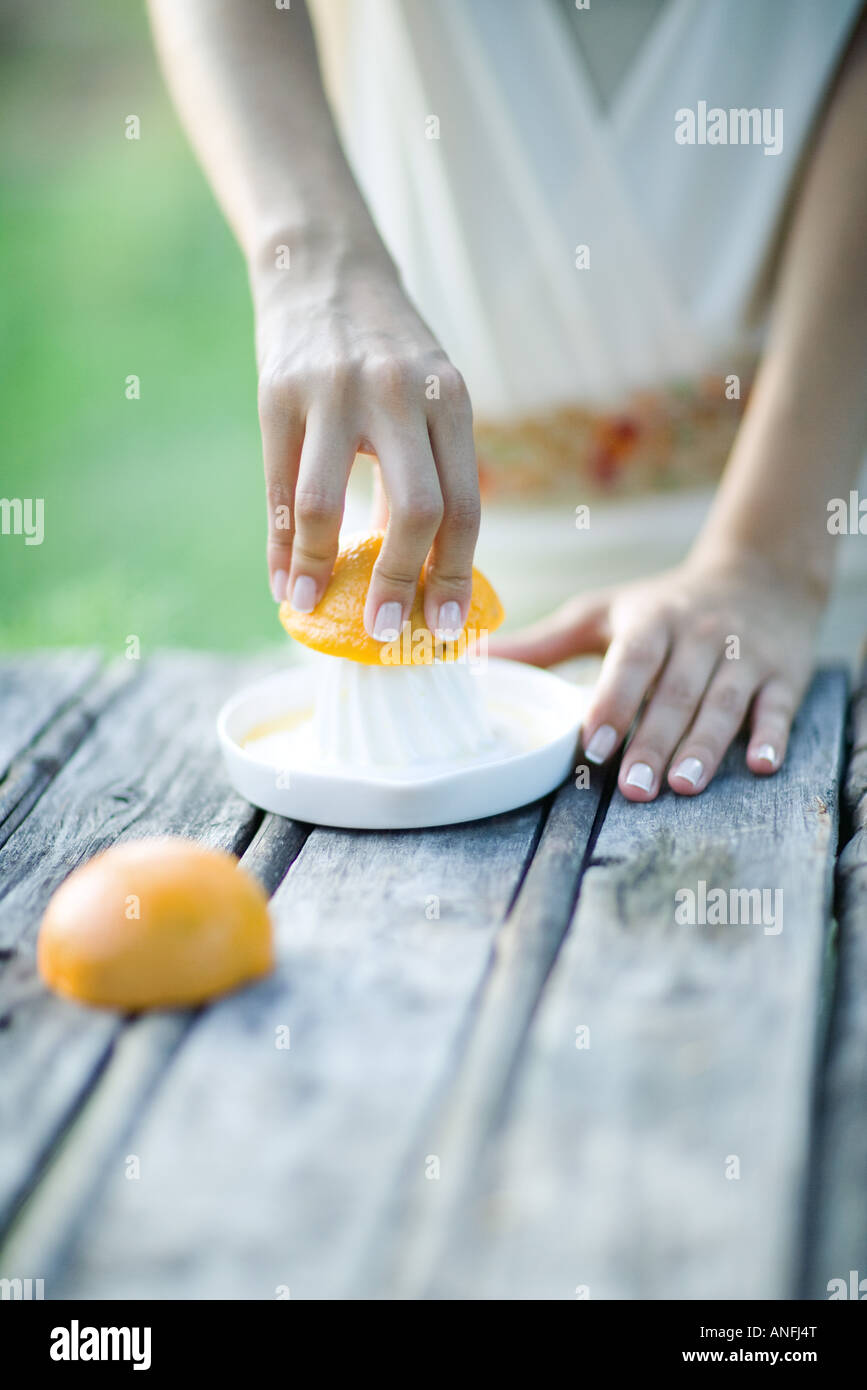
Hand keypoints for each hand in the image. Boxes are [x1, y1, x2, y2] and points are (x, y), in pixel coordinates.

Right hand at [254, 251, 479, 641]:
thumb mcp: (426, 398)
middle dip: (402, 582)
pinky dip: (282, 544)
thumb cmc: (385, 354)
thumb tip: (419, 576)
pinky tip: (285, 579)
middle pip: (417, 510)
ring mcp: (336, 391)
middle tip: (388, 629)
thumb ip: (428, 474)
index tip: (447, 626)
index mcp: (450, 399)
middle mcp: (401, 393)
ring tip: (314, 607)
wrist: (323, 267)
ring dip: (321, 570)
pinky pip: (279, 487)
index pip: (465, 504)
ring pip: (330, 503)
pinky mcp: (279, 393)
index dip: (458, 575)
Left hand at [490, 550, 823, 799]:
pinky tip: (761, 766)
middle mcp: (700, 635)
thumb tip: (471, 657)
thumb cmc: (665, 605)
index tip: (594, 743)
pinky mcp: (784, 673)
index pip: (631, 660)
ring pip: (725, 703)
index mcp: (652, 620)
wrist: (762, 574)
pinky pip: (779, 707)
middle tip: (633, 789)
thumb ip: (544, 644)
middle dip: (654, 741)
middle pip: (676, 692)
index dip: (614, 700)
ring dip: (705, 746)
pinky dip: (773, 736)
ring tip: (683, 787)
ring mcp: (745, 655)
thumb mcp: (604, 613)